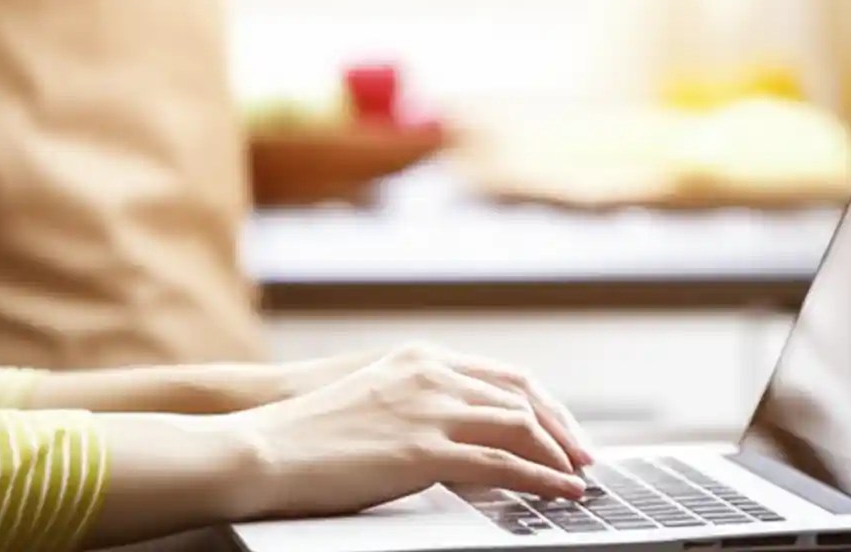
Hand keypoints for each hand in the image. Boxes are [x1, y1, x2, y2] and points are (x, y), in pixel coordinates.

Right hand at [209, 344, 589, 519]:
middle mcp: (433, 375)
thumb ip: (416, 401)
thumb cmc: (309, 429)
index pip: (504, 375)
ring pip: (521, 427)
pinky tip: (560, 492)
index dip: (544, 403)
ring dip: (559, 454)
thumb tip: (448, 429)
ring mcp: (430, 411)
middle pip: (523, 396)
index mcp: (422, 358)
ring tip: (579, 477)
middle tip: (585, 454)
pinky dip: (542, 479)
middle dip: (562, 427)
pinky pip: (504, 464)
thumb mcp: (373, 397)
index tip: (563, 427)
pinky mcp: (425, 451)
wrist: (265, 444)